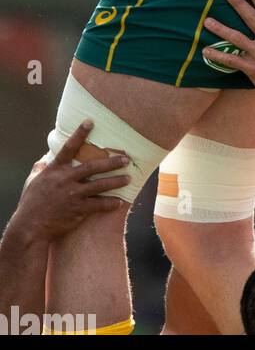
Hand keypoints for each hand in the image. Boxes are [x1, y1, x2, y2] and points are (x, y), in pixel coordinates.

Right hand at [12, 121, 128, 241]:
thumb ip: (40, 168)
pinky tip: (120, 202)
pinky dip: (110, 204)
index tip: (90, 121)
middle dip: (111, 162)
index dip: (79, 134)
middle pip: (92, 166)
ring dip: (116, 182)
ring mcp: (73, 195)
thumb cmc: (30, 203)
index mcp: (55, 170)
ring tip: (129, 178)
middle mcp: (66, 180)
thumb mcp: (32, 181)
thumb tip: (45, 158)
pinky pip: (98, 205)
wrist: (29, 228)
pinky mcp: (77, 210)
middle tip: (127, 158)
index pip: (68, 147)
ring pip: (100, 185)